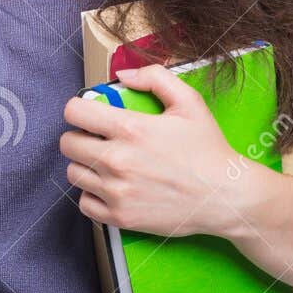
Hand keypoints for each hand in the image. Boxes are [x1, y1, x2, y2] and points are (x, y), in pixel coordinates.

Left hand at [60, 63, 248, 238]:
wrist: (224, 197)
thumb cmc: (208, 149)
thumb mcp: (189, 102)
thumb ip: (155, 78)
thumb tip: (122, 75)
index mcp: (130, 128)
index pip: (74, 112)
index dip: (80, 109)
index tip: (90, 115)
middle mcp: (117, 160)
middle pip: (67, 144)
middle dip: (80, 136)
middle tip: (98, 139)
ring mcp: (116, 192)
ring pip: (74, 173)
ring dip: (86, 165)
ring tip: (106, 163)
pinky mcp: (120, 217)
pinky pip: (84, 203)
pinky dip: (92, 194)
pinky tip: (111, 187)